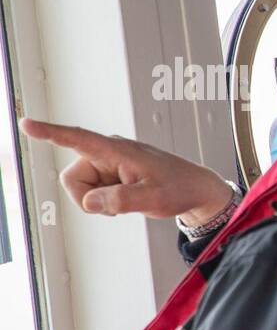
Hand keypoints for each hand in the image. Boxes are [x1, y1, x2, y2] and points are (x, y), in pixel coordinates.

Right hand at [19, 118, 233, 226]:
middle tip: (118, 205)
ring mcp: (109, 164)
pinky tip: (127, 199)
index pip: (78, 138)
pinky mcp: (111, 174)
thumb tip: (91, 201)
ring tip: (128, 199)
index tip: (27, 124)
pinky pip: (93, 192)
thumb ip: (122, 200)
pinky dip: (105, 202)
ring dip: (99, 201)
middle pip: (72, 178)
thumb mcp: (154, 198)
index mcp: (117, 150)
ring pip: (81, 188)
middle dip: (87, 197)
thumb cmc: (179, 188)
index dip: (50, 133)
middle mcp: (109, 153)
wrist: (196, 190)